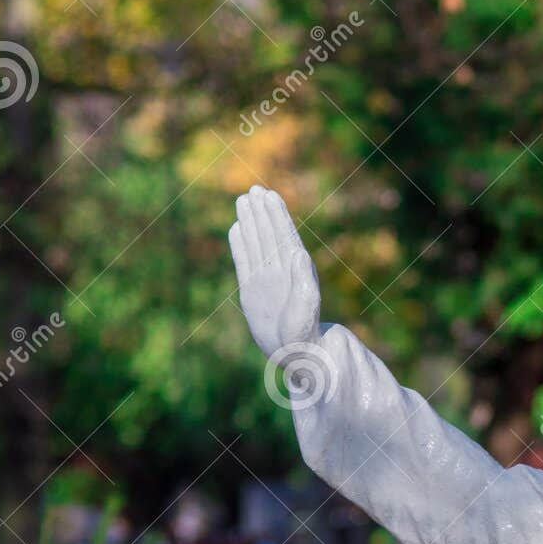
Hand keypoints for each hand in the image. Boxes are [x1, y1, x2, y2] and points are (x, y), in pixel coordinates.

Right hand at [229, 185, 319, 358]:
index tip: (269, 195)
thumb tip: (297, 253)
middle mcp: (280, 271)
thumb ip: (304, 281)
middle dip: (263, 213)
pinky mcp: (252, 290)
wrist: (294, 354)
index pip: (285, 236)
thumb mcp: (306, 309)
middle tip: (254, 189)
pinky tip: (236, 229)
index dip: (278, 215)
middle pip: (270, 235)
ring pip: (256, 244)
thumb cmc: (304, 334)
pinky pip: (244, 261)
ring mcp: (265, 279)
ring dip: (250, 223)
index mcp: (295, 271)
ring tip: (243, 201)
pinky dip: (239, 245)